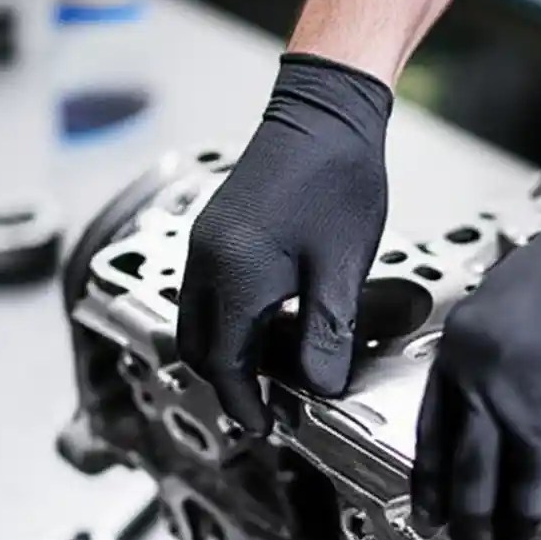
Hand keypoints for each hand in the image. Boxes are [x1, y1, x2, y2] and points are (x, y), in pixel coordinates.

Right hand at [177, 54, 392, 433]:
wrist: (325, 111)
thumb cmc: (337, 182)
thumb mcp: (342, 269)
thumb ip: (327, 335)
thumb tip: (321, 389)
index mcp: (234, 279)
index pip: (224, 364)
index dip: (243, 404)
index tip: (263, 428)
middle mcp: (206, 262)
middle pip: (198, 347)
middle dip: (227, 384)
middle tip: (266, 407)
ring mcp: (205, 243)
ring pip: (198, 320)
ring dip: (226, 352)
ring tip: (271, 370)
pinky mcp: (216, 228)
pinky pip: (206, 292)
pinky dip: (227, 321)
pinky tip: (269, 322)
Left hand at [410, 141, 540, 539]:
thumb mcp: (513, 303)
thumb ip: (496, 363)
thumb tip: (495, 424)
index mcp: (464, 342)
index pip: (433, 430)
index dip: (431, 482)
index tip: (431, 514)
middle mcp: (490, 369)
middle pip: (471, 467)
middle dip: (472, 521)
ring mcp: (539, 389)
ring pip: (523, 481)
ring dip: (524, 531)